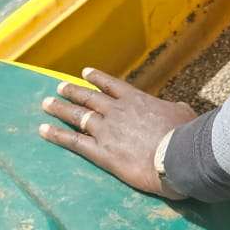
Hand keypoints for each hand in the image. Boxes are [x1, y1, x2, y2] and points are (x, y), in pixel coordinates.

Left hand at [39, 66, 195, 196]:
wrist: (177, 156)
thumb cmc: (186, 135)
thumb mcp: (183, 113)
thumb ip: (174, 109)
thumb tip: (176, 109)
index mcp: (137, 100)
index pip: (112, 85)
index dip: (97, 79)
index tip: (85, 73)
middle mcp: (117, 111)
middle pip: (89, 98)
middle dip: (73, 92)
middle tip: (60, 87)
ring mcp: (106, 130)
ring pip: (77, 115)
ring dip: (60, 108)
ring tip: (46, 103)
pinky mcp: (101, 151)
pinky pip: (73, 141)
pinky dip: (56, 134)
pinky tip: (43, 130)